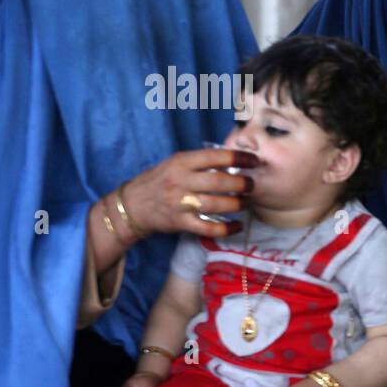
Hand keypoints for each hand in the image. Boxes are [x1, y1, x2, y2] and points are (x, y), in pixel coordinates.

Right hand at [116, 147, 258, 240]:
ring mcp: (180, 203)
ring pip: (217, 205)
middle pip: (219, 182)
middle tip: (252, 185)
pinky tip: (238, 225)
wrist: (132, 205)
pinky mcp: (181, 223)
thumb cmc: (159, 181)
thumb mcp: (174, 163)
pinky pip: (209, 229)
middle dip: (242, 183)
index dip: (238, 157)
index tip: (254, 160)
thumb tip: (232, 159)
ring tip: (246, 202)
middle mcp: (180, 182)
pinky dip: (227, 229)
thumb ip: (200, 162)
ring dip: (237, 204)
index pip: (214, 157)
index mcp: (181, 163)